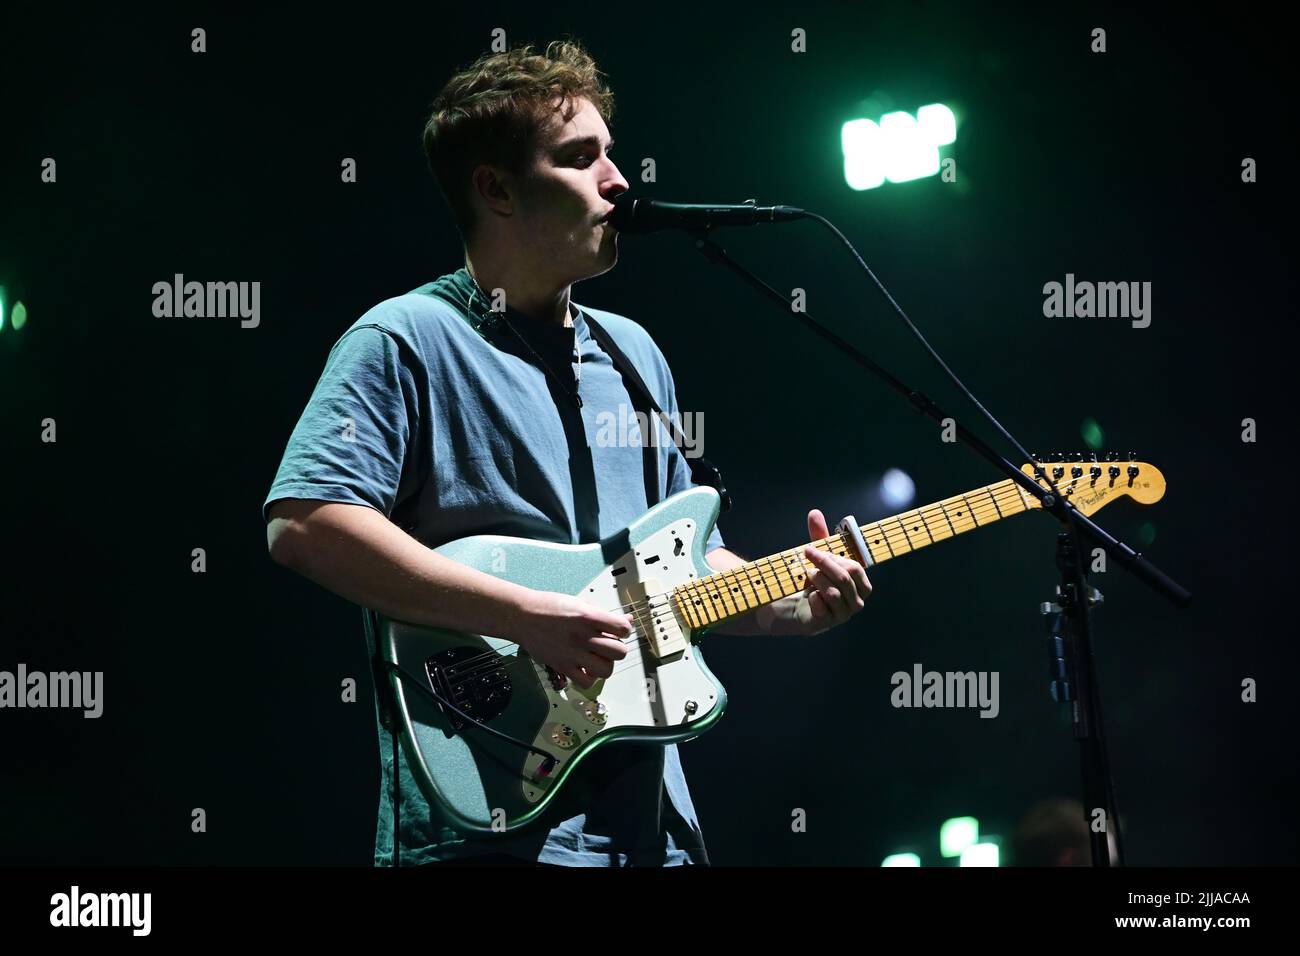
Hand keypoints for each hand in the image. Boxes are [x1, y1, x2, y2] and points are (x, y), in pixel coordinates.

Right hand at [508, 590, 632, 688]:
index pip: (623, 629)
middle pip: (619, 652)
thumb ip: (604, 614)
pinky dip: (589, 678)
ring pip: (606, 670)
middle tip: (607, 645)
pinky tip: (584, 667)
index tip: (617, 630)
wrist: (522, 616)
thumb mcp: (580, 603)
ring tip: (596, 657)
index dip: (624, 630)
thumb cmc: (550, 607)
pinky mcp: (562, 667)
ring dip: (605, 664)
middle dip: (617, 649)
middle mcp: (582, 637)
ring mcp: (572, 654)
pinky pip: (586, 683)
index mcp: (588, 617)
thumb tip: (627, 621)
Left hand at [758, 508, 871, 635]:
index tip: (814, 548)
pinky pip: (823, 607)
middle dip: (825, 563)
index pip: (857, 569)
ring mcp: (841, 615)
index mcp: (857, 586)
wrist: (783, 605)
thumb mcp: (814, 557)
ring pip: (835, 592)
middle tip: (807, 554)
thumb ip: (818, 537)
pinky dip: (814, 598)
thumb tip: (815, 513)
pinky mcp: (824, 624)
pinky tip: (808, 596)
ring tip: (806, 574)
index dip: (836, 557)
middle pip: (846, 578)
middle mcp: (853, 602)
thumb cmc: (806, 581)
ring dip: (818, 578)